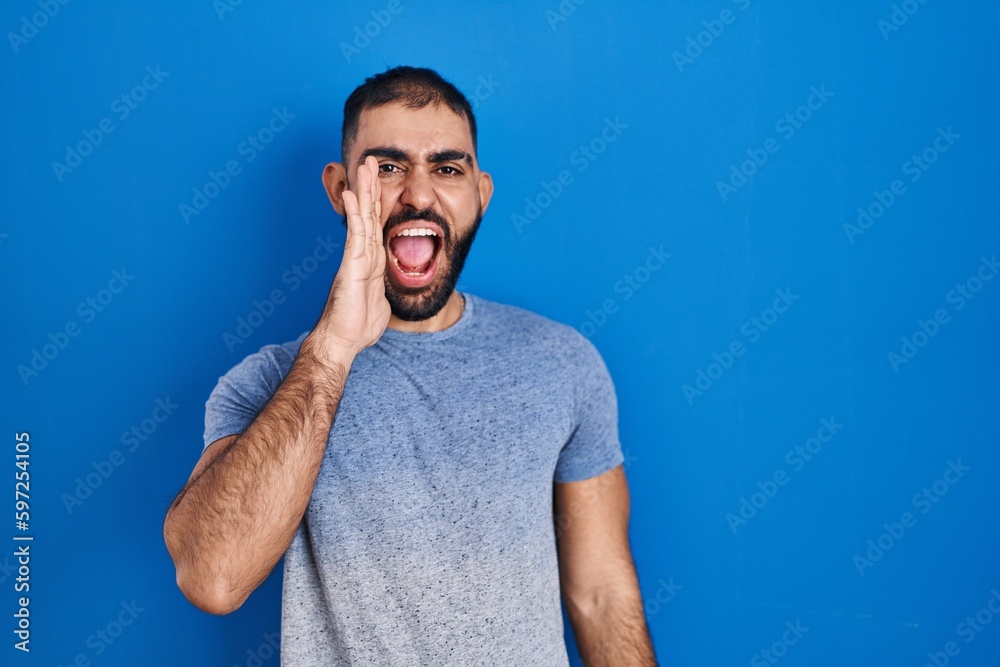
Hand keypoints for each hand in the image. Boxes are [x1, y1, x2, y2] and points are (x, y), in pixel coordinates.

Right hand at [309, 156, 390, 361]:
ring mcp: (356, 258)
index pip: (375, 224)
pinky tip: (355, 196)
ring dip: (364, 191)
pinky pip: (355, 235)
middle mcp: (363, 254)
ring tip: (364, 166)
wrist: (343, 340)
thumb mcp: (380, 302)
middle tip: (371, 161)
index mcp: (372, 261)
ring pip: (362, 218)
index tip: (379, 180)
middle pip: (367, 214)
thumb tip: (385, 288)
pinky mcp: (352, 266)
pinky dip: (356, 215)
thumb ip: (383, 289)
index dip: (377, 201)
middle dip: (370, 186)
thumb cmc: (358, 326)